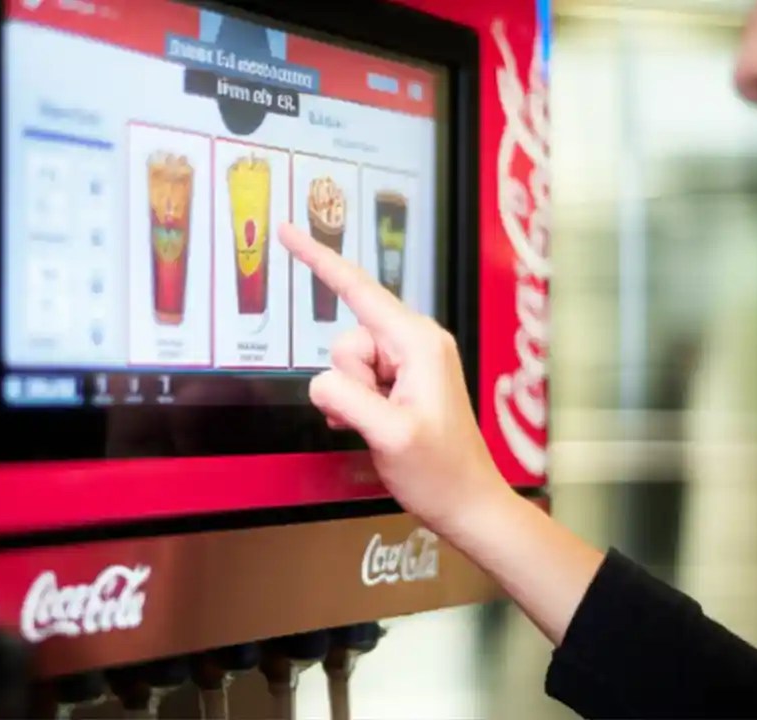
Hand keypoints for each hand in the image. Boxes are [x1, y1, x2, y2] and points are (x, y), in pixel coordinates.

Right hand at [278, 222, 508, 536]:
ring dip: (351, 398)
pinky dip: (355, 405)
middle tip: (375, 416)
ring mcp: (410, 361)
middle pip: (346, 339)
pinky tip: (374, 426)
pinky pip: (356, 380)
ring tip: (379, 425)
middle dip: (347, 381)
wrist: (466, 504)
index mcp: (418, 342)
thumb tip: (321, 381)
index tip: (290, 232)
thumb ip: (346, 398)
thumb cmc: (439, 473)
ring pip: (346, 363)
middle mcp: (416, 341)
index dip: (319, 260)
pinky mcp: (403, 380)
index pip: (358, 289)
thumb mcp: (389, 435)